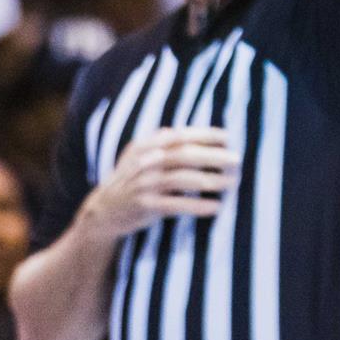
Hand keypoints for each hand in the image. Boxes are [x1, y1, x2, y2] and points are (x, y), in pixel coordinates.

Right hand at [76, 127, 239, 242]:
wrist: (102, 210)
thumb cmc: (130, 177)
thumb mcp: (138, 153)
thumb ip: (159, 140)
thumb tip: (186, 128)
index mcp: (147, 145)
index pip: (181, 136)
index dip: (206, 135)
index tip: (229, 137)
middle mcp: (145, 162)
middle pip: (185, 156)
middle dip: (214, 157)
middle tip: (237, 160)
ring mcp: (144, 184)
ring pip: (183, 180)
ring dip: (211, 181)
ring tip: (232, 182)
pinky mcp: (145, 206)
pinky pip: (176, 205)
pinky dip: (198, 206)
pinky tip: (216, 206)